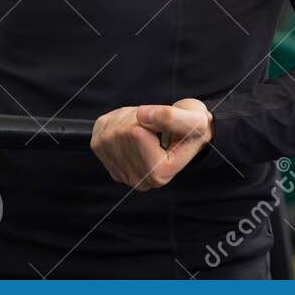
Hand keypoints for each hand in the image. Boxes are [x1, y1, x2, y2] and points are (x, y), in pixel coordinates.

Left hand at [91, 99, 212, 191]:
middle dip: (137, 116)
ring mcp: (120, 172)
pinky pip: (100, 129)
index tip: (166, 122)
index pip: (136, 133)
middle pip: (120, 132)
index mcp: (158, 174)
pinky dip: (116, 118)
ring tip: (147, 124)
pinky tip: (133, 125)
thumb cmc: (193, 130)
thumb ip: (170, 117)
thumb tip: (140, 115)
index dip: (151, 117)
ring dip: (127, 117)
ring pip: (108, 130)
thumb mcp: (194, 121)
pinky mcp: (108, 160)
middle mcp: (137, 179)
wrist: (186, 134)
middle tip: (157, 121)